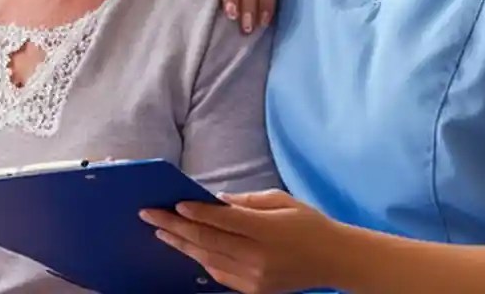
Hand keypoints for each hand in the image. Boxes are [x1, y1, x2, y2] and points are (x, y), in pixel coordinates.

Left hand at [140, 190, 339, 293]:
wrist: (334, 260)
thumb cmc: (309, 224)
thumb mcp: (281, 201)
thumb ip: (246, 202)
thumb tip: (214, 200)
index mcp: (267, 230)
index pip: (222, 221)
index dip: (195, 212)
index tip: (172, 204)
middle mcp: (258, 256)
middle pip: (208, 240)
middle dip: (175, 227)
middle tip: (150, 215)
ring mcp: (254, 277)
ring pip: (207, 259)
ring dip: (181, 244)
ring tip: (160, 231)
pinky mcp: (253, 290)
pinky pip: (218, 274)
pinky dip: (200, 259)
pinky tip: (186, 248)